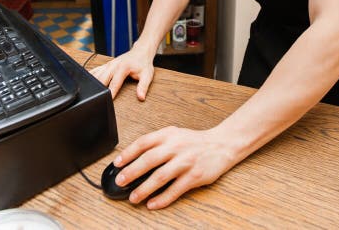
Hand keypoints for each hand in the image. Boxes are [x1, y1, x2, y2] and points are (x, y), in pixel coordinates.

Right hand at [90, 42, 154, 99]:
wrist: (140, 51)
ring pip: (96, 74)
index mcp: (123, 67)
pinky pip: (95, 70)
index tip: (108, 99)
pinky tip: (86, 82)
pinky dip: (90, 76)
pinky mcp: (106, 65)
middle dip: (99, 88)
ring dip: (93, 82)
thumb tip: (141, 97)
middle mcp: (114, 65)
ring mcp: (109, 64)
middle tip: (96, 98)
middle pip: (102, 78)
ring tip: (88, 93)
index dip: (110, 92)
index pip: (114, 82)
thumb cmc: (143, 63)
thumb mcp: (147, 75)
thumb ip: (143, 86)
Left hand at [112, 125, 238, 209]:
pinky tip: (152, 204)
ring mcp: (186, 162)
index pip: (144, 142)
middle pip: (149, 160)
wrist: (221, 145)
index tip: (117, 163)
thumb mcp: (174, 134)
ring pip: (160, 177)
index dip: (128, 153)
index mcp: (168, 135)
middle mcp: (176, 147)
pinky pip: (175, 190)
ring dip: (144, 189)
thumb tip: (133, 159)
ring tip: (133, 197)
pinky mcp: (195, 176)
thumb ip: (157, 144)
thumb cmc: (194, 142)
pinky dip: (162, 199)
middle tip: (120, 181)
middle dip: (132, 172)